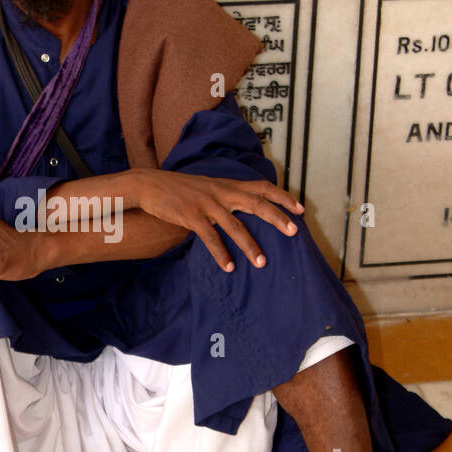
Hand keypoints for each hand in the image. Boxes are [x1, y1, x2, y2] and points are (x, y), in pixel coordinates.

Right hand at [135, 168, 304, 271]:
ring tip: (262, 263)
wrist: (150, 184)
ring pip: (235, 226)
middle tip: (294, 233)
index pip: (263, 187)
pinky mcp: (191, 216)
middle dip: (277, 218)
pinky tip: (229, 267)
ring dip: (250, 246)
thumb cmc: (180, 189)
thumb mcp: (208, 187)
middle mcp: (222, 192)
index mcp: (228, 185)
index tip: (301, 209)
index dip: (283, 197)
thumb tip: (245, 207)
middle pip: (257, 203)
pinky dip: (221, 253)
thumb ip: (227, 195)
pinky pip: (210, 238)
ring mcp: (207, 204)